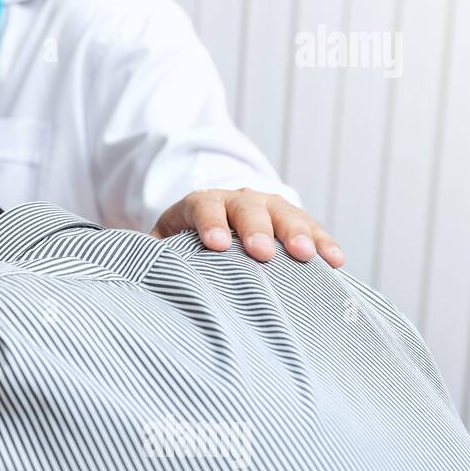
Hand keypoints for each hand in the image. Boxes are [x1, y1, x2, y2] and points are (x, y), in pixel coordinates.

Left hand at [152, 187, 344, 266]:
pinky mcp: (294, 223)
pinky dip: (324, 243)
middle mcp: (237, 200)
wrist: (215, 227)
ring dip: (297, 234)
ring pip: (285, 214)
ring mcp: (269, 208)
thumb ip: (151, 255)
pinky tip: (336, 261)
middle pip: (248, 208)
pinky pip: (312, 230)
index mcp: (200, 203)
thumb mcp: (163, 245)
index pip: (204, 207)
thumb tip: (134, 271)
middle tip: (262, 253)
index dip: (211, 224)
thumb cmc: (185, 245)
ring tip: (306, 256)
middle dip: (256, 230)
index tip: (216, 246)